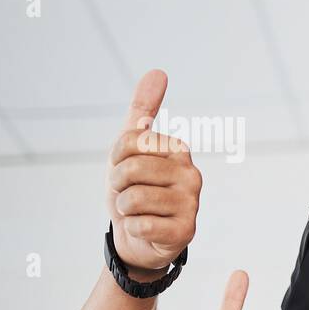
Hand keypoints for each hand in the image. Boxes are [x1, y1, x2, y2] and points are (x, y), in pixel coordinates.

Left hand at [107, 70, 201, 276]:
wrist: (140, 238)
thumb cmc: (135, 190)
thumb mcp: (130, 148)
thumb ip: (143, 110)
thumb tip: (158, 72)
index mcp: (179, 150)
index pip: (132, 140)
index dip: (116, 157)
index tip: (124, 168)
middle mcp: (192, 174)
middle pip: (131, 170)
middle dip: (117, 185)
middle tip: (128, 194)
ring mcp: (192, 204)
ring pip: (134, 198)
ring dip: (124, 209)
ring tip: (137, 212)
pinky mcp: (186, 231)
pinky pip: (140, 224)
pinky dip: (134, 229)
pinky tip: (147, 229)